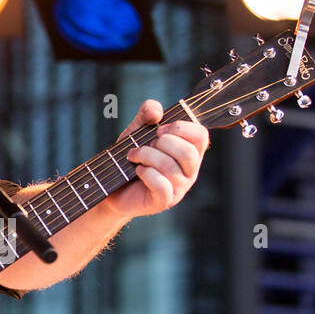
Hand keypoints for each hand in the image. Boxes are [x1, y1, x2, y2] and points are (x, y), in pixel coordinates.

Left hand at [103, 99, 208, 218]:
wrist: (113, 187)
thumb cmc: (132, 158)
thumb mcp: (138, 129)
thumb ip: (148, 112)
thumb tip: (156, 113)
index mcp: (190, 152)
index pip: (201, 136)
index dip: (181, 128)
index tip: (160, 129)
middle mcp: (190, 171)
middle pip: (188, 152)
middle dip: (163, 143)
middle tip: (147, 145)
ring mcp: (179, 188)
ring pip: (170, 166)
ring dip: (147, 155)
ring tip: (134, 156)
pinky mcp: (164, 201)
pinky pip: (161, 184)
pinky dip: (146, 173)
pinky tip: (138, 170)